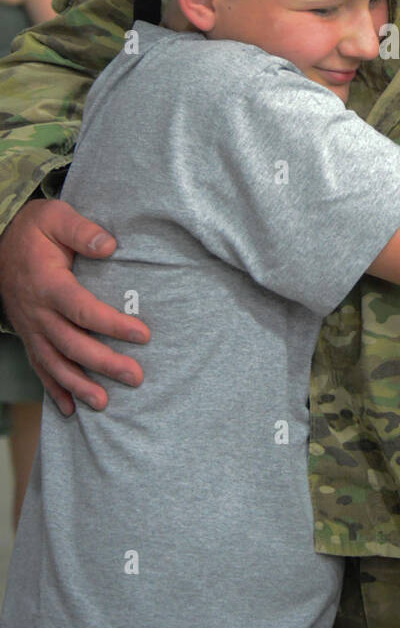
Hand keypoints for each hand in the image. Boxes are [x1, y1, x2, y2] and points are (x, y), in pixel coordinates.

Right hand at [0, 199, 149, 414]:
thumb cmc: (34, 229)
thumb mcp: (56, 217)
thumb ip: (82, 231)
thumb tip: (110, 246)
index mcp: (48, 284)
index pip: (83, 310)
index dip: (112, 324)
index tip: (143, 335)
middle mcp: (37, 312)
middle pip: (72, 344)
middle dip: (103, 364)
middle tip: (135, 377)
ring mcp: (30, 328)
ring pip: (54, 363)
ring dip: (78, 386)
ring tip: (104, 403)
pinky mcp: (28, 335)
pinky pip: (39, 367)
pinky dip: (53, 390)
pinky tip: (69, 409)